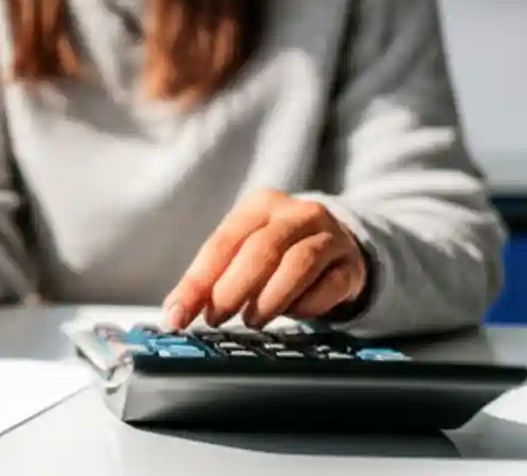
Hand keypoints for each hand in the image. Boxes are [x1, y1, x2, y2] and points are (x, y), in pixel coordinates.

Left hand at [162, 189, 367, 330]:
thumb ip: (214, 277)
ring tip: (252, 320)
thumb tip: (176, 312)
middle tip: (215, 319)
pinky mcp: (351, 264)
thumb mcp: (245, 252)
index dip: (197, 282)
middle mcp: (295, 214)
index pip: (221, 243)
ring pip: (299, 263)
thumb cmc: (279, 252)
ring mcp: (329, 236)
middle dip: (232, 289)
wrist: (340, 245)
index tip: (177, 315)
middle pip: (260, 249)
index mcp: (258, 205)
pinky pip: (330, 285)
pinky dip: (307, 304)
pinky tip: (293, 314)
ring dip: (270, 298)